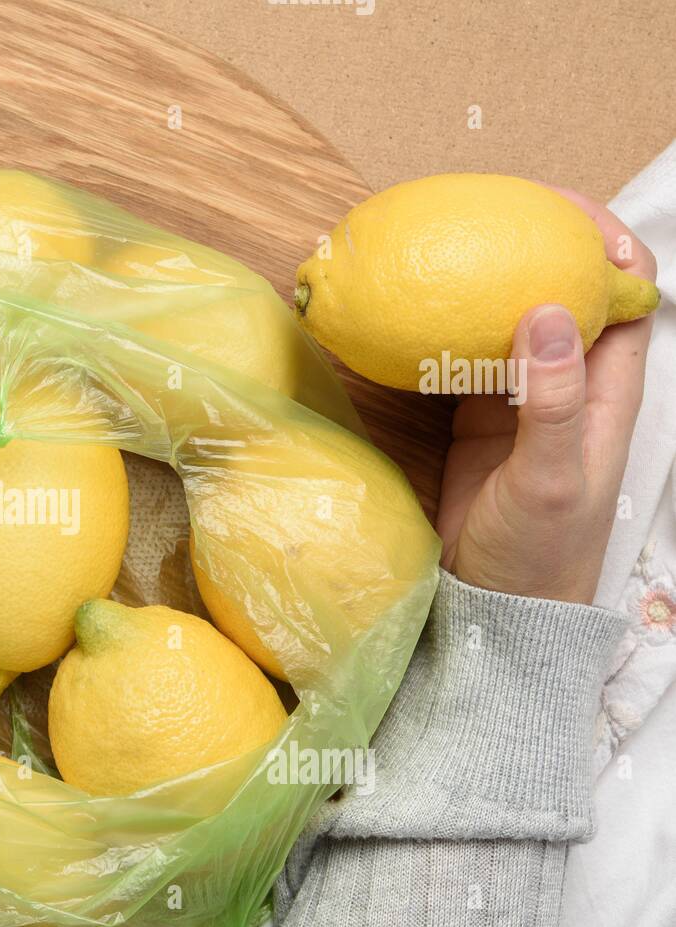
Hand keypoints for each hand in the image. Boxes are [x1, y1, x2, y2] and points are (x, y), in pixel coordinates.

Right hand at [436, 188, 657, 603]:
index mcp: (608, 391)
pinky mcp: (477, 419)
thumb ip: (553, 400)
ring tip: (448, 250)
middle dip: (538, 250)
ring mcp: (520, 401)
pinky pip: (462, 361)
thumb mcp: (552, 477)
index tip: (561, 208)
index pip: (626, 298)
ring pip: (510, 324)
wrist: (497, 606)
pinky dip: (443, 335)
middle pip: (565, 296)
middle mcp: (568, 386)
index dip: (606, 245)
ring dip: (487, 288)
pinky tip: (412, 318)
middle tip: (490, 214)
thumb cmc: (541, 551)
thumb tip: (545, 309)